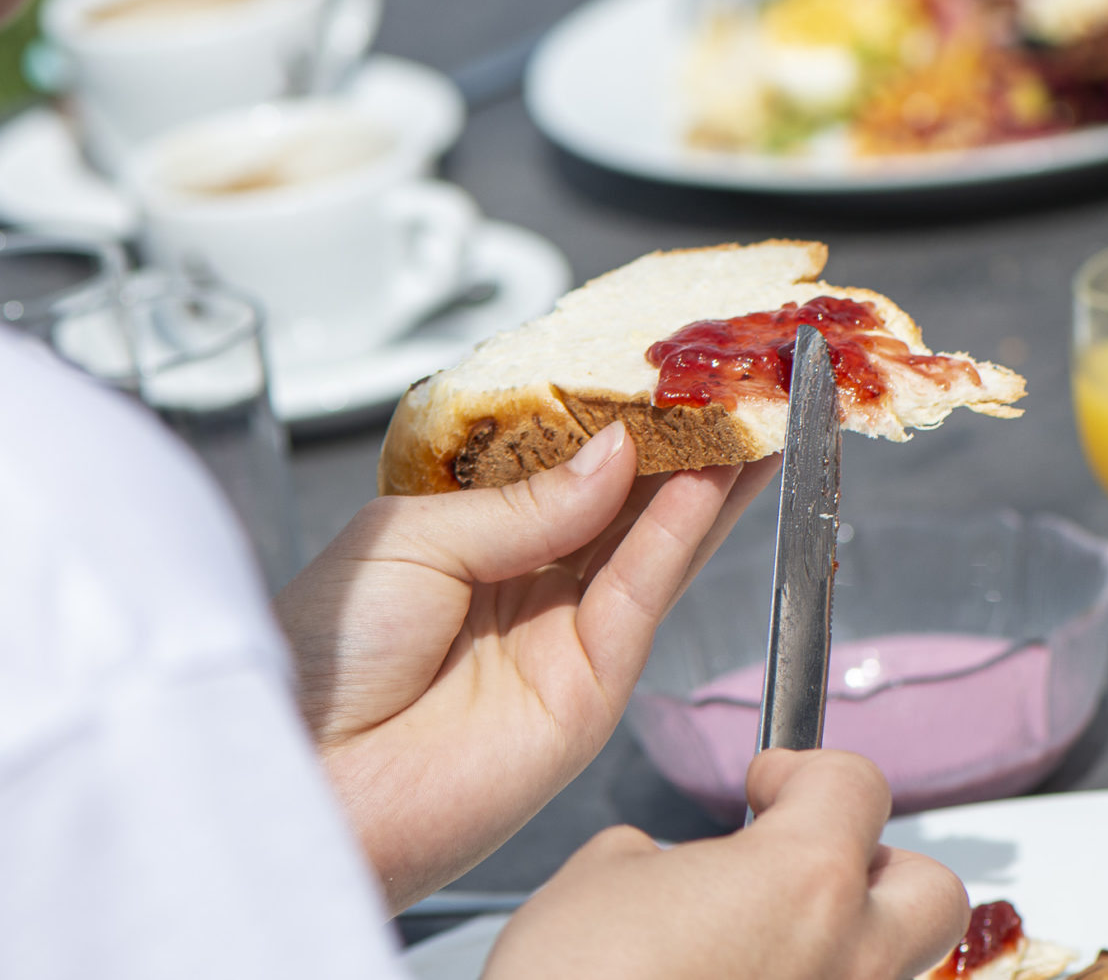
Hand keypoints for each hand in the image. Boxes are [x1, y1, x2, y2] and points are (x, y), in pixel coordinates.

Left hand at [275, 422, 776, 910]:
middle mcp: (530, 585)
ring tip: (755, 420)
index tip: (672, 371)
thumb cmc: (321, 659)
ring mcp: (565, 638)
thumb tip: (618, 451)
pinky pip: (643, 596)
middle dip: (689, 445)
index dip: (623, 420)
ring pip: (655, 544)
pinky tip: (710, 483)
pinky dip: (681, 536)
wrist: (304, 783)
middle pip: (629, 503)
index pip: (570, 468)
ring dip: (711, 482)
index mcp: (476, 540)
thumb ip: (525, 502)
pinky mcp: (590, 692)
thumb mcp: (412, 538)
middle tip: (742, 389)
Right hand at [483, 750, 967, 979]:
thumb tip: (661, 870)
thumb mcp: (598, 879)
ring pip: (881, 973)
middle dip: (878, 870)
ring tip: (758, 946)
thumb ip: (657, 854)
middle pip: (932, 894)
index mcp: (808, 879)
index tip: (766, 786)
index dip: (803, 771)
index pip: (858, 783)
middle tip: (806, 867)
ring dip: (832, 948)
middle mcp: (848, 962)